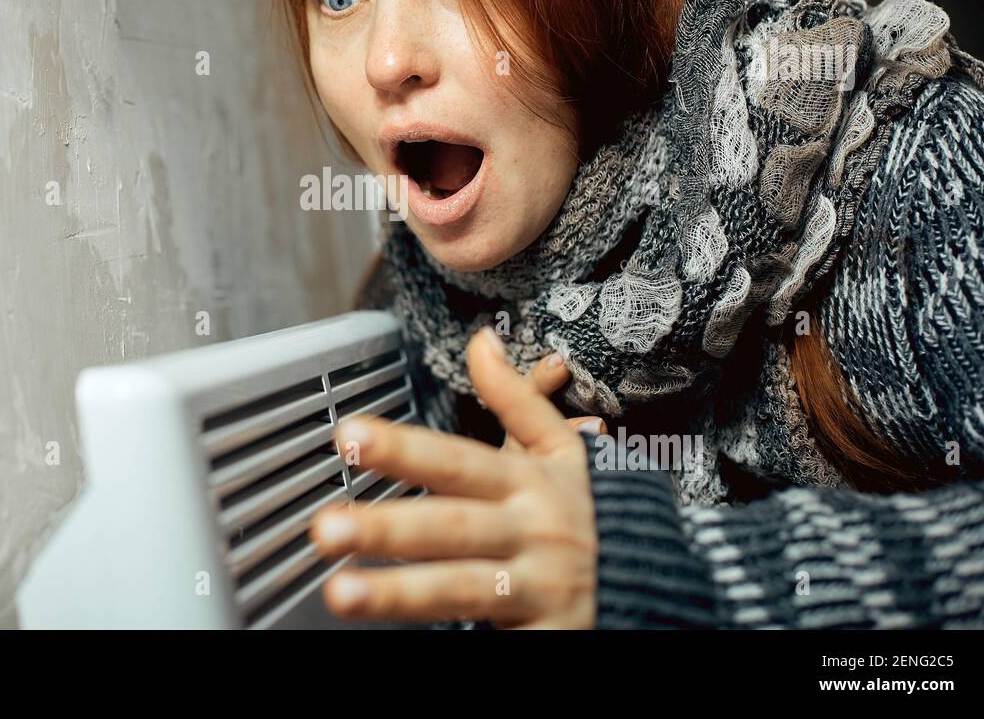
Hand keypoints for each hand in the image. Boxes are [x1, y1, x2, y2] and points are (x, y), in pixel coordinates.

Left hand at [310, 327, 605, 628]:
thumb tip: (480, 341)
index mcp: (527, 483)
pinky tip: (392, 641)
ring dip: (398, 592)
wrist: (658, 585)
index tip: (349, 436)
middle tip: (325, 527)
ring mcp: (535, 589)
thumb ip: (516, 399)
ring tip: (339, 591)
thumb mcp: (564, 450)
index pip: (457, 461)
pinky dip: (452, 640)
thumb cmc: (592, 513)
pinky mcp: (545, 635)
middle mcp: (529, 533)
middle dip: (387, 529)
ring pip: (461, 590)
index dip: (405, 449)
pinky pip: (493, 637)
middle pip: (451, 529)